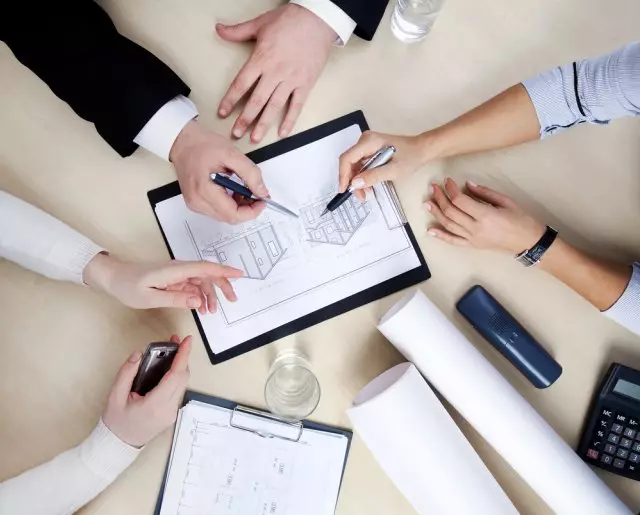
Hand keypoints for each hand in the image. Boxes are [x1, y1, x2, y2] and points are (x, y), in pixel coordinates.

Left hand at [83, 253, 243, 313]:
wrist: (112, 277)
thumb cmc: (127, 286)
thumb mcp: (150, 297)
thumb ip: (175, 299)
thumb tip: (198, 301)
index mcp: (174, 270)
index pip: (204, 268)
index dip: (223, 271)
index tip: (239, 274)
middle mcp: (178, 269)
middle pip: (207, 274)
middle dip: (222, 285)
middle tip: (232, 300)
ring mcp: (176, 274)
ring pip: (201, 281)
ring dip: (209, 295)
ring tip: (212, 311)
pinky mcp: (173, 279)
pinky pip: (192, 285)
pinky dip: (199, 296)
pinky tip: (200, 307)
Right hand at [103, 335, 190, 447]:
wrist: (118, 445)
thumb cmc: (116, 422)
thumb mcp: (115, 396)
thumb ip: (126, 373)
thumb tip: (137, 354)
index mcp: (155, 405)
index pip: (175, 375)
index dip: (183, 356)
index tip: (186, 341)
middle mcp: (168, 409)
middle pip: (183, 377)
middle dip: (182, 357)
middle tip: (175, 342)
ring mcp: (172, 412)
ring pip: (183, 383)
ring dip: (180, 366)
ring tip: (172, 352)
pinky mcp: (172, 413)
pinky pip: (178, 390)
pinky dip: (176, 376)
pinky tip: (168, 368)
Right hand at [170, 120, 267, 222]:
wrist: (182, 142)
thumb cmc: (202, 145)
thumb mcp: (231, 154)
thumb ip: (250, 174)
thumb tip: (262, 192)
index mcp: (204, 191)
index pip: (233, 214)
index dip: (251, 211)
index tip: (262, 201)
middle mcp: (197, 202)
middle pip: (230, 217)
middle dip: (247, 208)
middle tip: (256, 193)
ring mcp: (195, 204)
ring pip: (225, 216)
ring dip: (239, 206)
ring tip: (243, 189)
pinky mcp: (195, 202)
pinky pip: (218, 211)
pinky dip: (230, 204)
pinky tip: (233, 190)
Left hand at [216, 4, 335, 142]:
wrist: (317, 20)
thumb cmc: (290, 20)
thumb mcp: (260, 23)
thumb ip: (238, 31)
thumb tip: (219, 29)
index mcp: (261, 59)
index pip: (241, 84)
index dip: (230, 100)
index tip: (223, 112)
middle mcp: (275, 73)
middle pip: (256, 101)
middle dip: (245, 119)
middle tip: (236, 133)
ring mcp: (291, 80)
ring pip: (274, 107)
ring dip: (263, 124)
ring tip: (255, 138)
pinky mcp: (305, 84)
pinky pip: (296, 106)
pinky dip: (289, 120)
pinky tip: (282, 132)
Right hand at [338, 131, 427, 199]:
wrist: (421, 149)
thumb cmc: (411, 156)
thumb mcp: (393, 170)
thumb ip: (373, 176)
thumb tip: (356, 183)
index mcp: (369, 142)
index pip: (347, 159)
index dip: (343, 175)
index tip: (344, 189)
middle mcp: (365, 141)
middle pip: (349, 162)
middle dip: (352, 180)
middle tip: (360, 195)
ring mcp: (367, 145)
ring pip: (354, 165)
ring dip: (358, 180)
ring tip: (366, 193)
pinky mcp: (370, 150)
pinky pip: (361, 164)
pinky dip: (363, 176)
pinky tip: (369, 185)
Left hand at [425, 178, 545, 253]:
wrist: (528, 242)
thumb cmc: (520, 220)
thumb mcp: (505, 201)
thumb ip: (484, 193)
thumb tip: (467, 184)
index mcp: (485, 215)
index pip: (460, 200)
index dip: (451, 189)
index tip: (447, 181)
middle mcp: (476, 228)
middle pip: (451, 211)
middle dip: (440, 198)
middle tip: (434, 188)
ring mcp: (472, 239)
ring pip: (448, 225)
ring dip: (436, 213)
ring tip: (427, 203)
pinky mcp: (472, 246)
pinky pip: (453, 241)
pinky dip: (441, 235)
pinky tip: (430, 230)